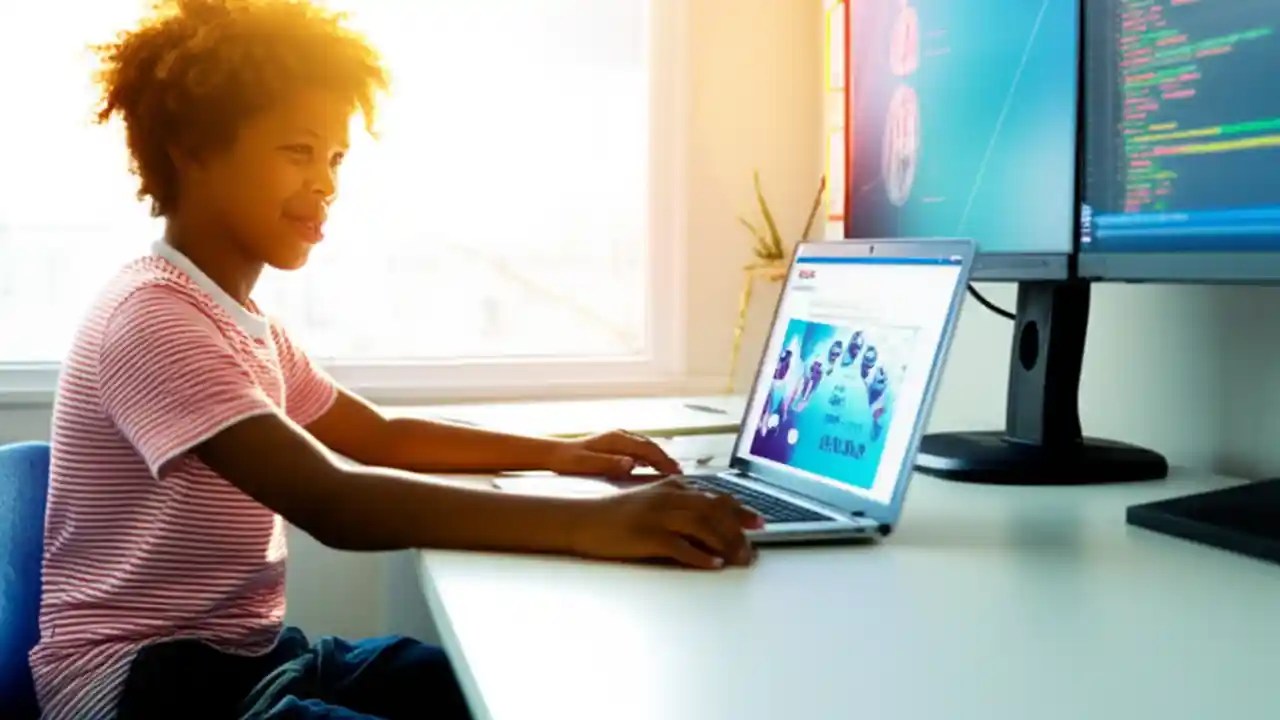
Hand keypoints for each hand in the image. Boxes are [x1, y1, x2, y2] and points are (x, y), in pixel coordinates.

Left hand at [546, 430, 681, 478]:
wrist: (553, 454)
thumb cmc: (568, 462)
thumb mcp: (586, 464)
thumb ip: (610, 464)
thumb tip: (632, 464)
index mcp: (617, 439)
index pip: (648, 449)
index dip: (664, 460)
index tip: (676, 473)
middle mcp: (620, 435)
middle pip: (650, 446)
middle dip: (665, 459)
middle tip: (680, 475)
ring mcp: (617, 438)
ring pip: (645, 446)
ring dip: (658, 457)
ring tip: (670, 471)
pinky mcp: (613, 444)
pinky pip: (637, 449)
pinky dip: (648, 457)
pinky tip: (651, 467)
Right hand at [568, 479, 765, 568]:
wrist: (582, 520)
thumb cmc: (616, 515)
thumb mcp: (650, 501)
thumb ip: (677, 505)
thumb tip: (707, 519)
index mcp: (671, 487)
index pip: (714, 497)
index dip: (740, 510)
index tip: (758, 522)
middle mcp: (668, 497)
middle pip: (714, 511)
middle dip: (739, 530)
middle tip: (754, 547)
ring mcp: (657, 516)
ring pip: (703, 526)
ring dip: (726, 544)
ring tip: (741, 560)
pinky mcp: (646, 536)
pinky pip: (680, 546)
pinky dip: (700, 556)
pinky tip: (714, 565)